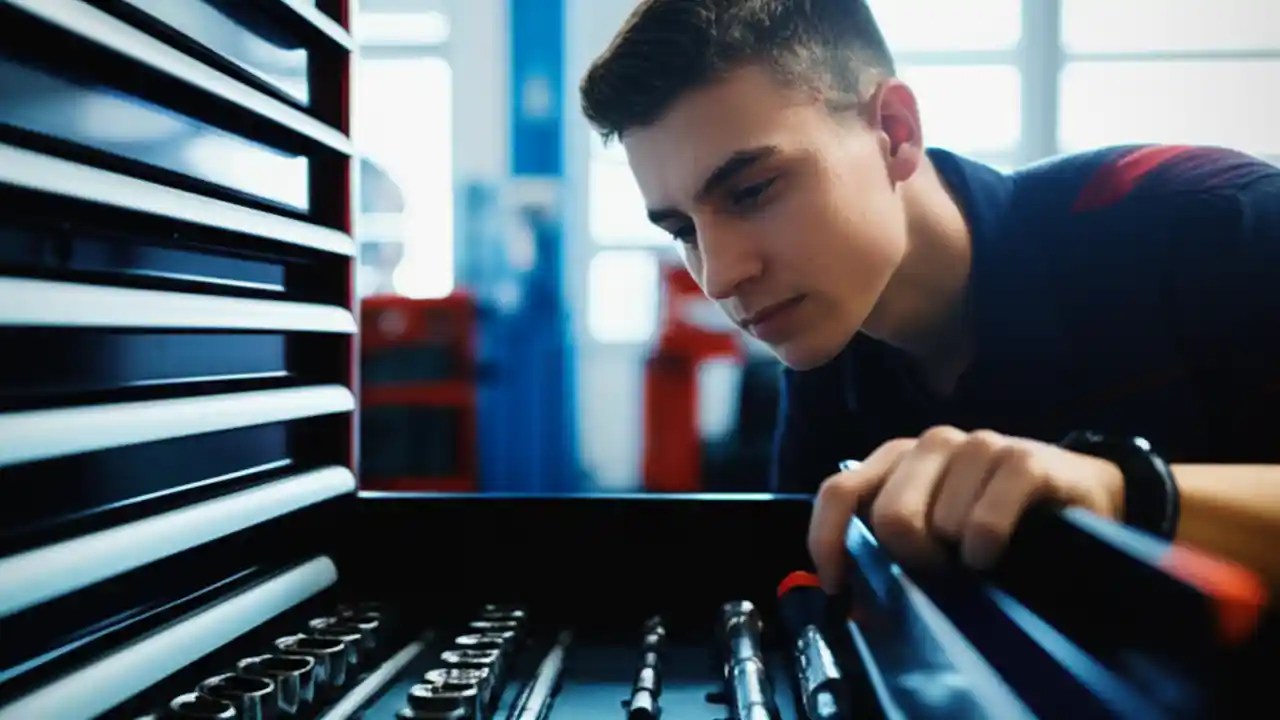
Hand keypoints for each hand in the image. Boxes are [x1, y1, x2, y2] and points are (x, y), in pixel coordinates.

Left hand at [807, 426, 1125, 592]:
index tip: (839, 587)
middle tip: (942, 573)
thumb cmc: (998, 524)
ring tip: (978, 560)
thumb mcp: (935, 538)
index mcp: (898, 459)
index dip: (828, 541)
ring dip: (958, 558)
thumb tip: (849, 602)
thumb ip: (888, 554)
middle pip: (891, 516)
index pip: (839, 492)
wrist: (1084, 498)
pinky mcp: (1025, 458)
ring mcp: (979, 444)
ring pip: (941, 523)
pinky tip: (995, 556)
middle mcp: (932, 443)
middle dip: (913, 560)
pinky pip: (985, 521)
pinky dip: (987, 549)